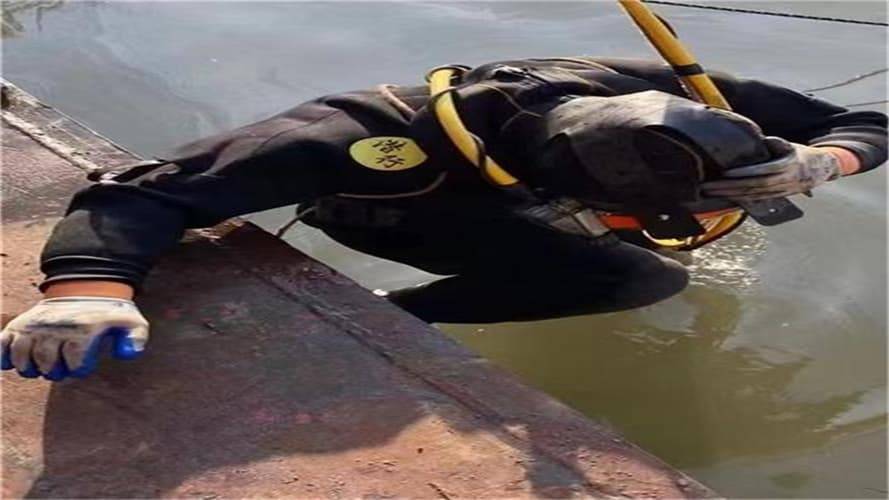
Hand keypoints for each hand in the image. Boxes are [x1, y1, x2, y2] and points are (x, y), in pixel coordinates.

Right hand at [1, 297, 148, 379]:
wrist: (84, 289)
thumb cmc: (108, 313)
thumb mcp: (131, 321)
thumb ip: (137, 337)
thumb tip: (127, 354)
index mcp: (83, 331)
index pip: (75, 364)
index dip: (79, 369)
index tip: (81, 365)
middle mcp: (57, 328)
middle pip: (47, 363)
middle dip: (54, 371)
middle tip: (59, 368)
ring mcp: (35, 326)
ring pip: (23, 357)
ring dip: (29, 368)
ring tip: (38, 367)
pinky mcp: (19, 324)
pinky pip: (2, 343)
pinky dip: (3, 356)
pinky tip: (10, 362)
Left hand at [701, 137, 841, 201]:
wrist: (819, 170)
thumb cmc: (798, 154)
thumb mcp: (789, 145)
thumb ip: (774, 143)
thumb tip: (759, 140)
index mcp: (787, 166)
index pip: (762, 171)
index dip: (743, 173)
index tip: (725, 173)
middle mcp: (782, 181)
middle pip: (752, 186)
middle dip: (728, 187)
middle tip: (707, 186)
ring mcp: (779, 192)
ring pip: (751, 196)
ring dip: (729, 195)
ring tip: (709, 192)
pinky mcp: (775, 198)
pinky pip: (754, 200)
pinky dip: (738, 200)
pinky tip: (723, 198)